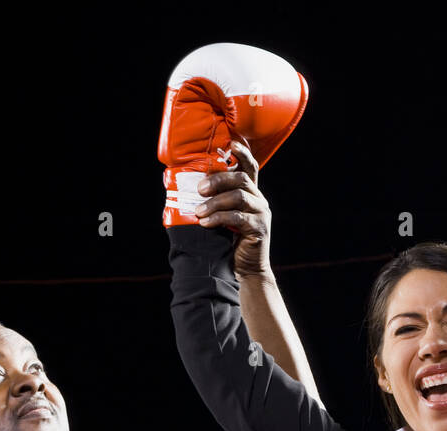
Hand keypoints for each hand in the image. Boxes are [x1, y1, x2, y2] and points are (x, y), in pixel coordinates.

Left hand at [194, 141, 272, 278]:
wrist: (245, 270)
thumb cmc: (228, 243)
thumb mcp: (222, 218)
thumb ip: (214, 203)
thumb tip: (186, 191)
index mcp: (250, 193)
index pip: (249, 167)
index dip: (242, 153)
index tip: (230, 143)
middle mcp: (258, 199)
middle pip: (241, 178)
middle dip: (218, 179)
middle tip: (199, 189)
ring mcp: (261, 213)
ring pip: (238, 196)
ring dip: (215, 202)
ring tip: (198, 212)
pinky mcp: (259, 229)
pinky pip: (238, 217)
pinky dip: (219, 218)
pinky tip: (205, 223)